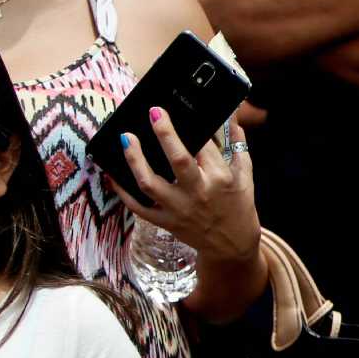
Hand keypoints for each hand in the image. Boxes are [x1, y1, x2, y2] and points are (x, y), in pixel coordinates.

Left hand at [111, 110, 260, 266]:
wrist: (231, 245)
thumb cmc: (238, 205)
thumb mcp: (245, 173)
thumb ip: (237, 142)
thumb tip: (231, 114)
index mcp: (220, 178)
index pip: (204, 146)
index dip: (190, 127)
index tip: (175, 111)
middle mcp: (198, 193)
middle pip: (178, 161)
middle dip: (165, 134)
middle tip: (154, 112)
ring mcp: (179, 209)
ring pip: (150, 183)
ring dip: (135, 160)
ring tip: (125, 138)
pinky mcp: (166, 221)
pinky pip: (138, 207)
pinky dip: (123, 191)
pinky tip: (113, 174)